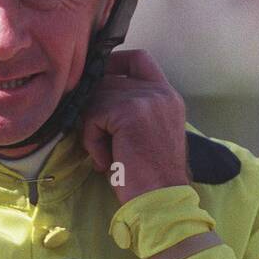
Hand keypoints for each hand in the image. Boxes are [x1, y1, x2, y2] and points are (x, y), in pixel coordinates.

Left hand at [79, 48, 190, 205]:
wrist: (161, 200)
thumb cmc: (150, 178)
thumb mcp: (146, 135)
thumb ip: (130, 110)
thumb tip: (93, 97)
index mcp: (167, 96)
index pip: (139, 58)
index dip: (113, 64)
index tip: (98, 85)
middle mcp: (160, 92)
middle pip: (108, 80)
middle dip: (95, 110)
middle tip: (101, 144)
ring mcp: (145, 99)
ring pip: (96, 99)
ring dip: (92, 130)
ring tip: (107, 156)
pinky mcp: (128, 111)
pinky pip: (92, 116)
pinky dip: (92, 141)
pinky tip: (107, 162)